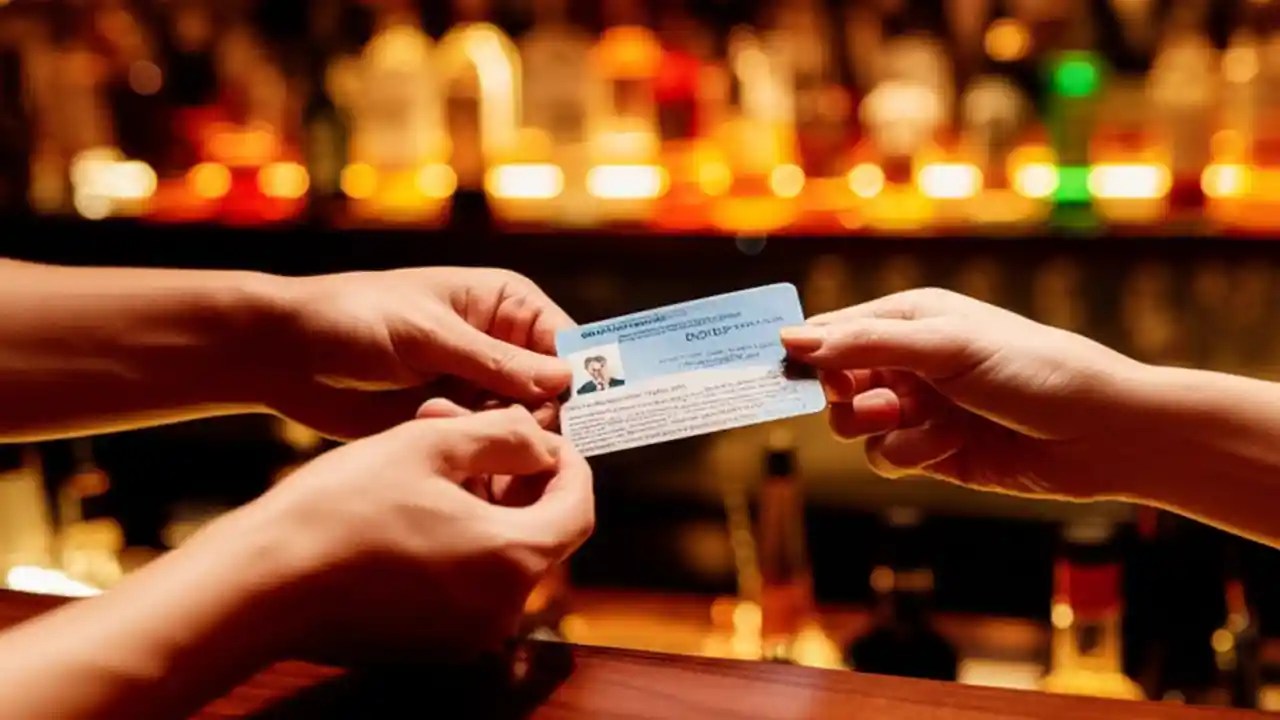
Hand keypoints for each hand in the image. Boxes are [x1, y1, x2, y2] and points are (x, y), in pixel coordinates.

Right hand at [236, 405, 594, 661]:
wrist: (260, 584)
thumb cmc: (342, 507)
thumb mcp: (430, 445)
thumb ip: (505, 438)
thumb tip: (543, 444)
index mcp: (513, 559)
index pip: (579, 508)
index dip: (569, 464)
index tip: (544, 437)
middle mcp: (501, 609)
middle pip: (540, 532)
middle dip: (515, 477)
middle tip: (475, 434)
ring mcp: (466, 634)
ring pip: (501, 555)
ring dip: (485, 504)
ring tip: (436, 459)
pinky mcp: (431, 644)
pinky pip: (469, 584)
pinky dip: (461, 541)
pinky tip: (417, 506)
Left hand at [265, 268, 573, 438]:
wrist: (287, 354)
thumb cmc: (355, 319)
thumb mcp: (428, 335)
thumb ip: (495, 361)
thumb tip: (566, 379)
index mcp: (505, 303)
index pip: (567, 341)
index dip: (587, 375)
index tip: (596, 411)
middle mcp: (501, 344)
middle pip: (555, 391)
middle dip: (538, 414)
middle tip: (502, 425)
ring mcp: (478, 385)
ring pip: (523, 424)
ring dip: (496, 431)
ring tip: (442, 415)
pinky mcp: (453, 419)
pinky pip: (487, 443)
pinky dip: (471, 445)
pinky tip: (430, 427)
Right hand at [780, 288, 1150, 500]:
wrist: (1100, 433)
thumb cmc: (1031, 369)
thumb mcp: (944, 346)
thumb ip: (864, 343)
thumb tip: (789, 340)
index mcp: (908, 317)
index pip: (832, 332)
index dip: (808, 355)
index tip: (792, 376)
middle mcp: (909, 361)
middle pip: (835, 384)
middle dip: (848, 398)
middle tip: (881, 402)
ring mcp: (920, 408)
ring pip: (856, 427)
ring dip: (882, 429)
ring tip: (920, 422)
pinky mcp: (933, 453)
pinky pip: (886, 458)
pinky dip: (909, 456)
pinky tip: (947, 448)